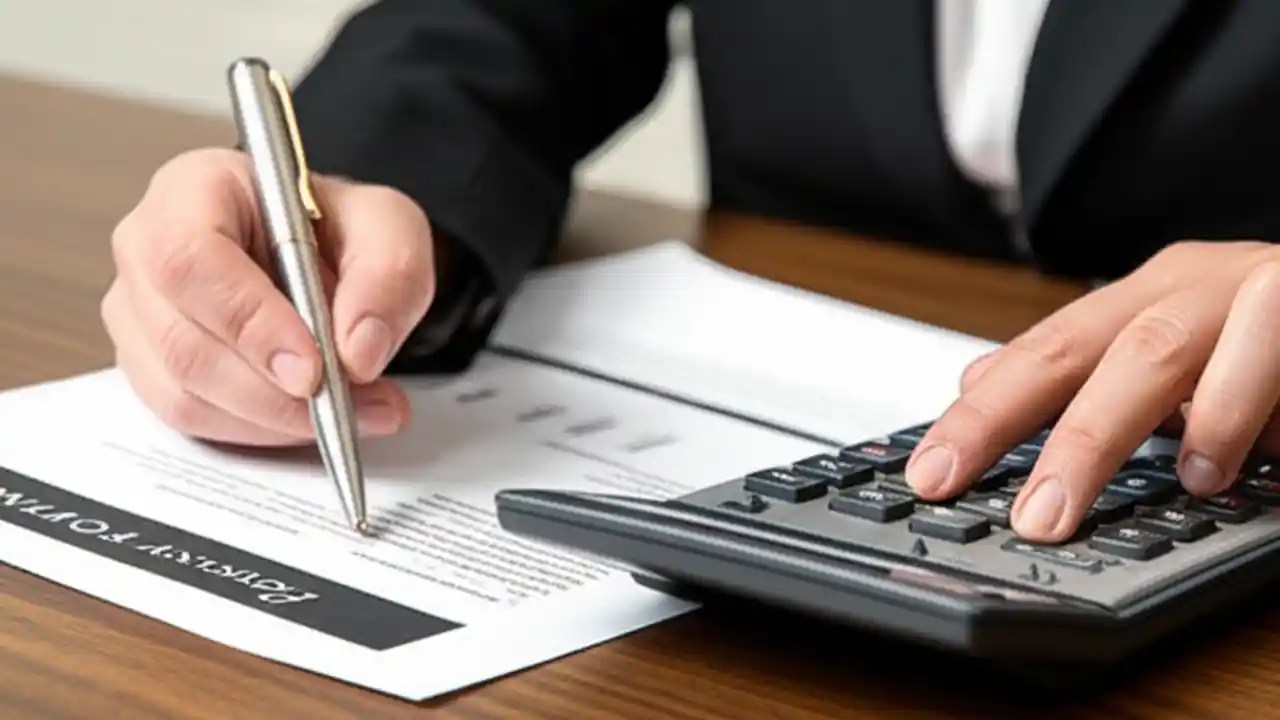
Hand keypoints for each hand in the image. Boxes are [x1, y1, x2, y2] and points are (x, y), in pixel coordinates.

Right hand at [102, 149, 435, 445]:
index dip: (250, 323)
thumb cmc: (340, 227)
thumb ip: (388, 276)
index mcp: (195, 188)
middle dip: (272, 392)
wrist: (325, 254)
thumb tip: (356, 354)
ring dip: (273, 419)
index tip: (312, 370)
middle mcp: (148, 247)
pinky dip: (257, 430)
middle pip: (183, 340)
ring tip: (352, 412)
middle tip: (349, 404)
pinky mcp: (150, 364)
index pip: (192, 258)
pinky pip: (191, 417)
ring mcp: (139, 311)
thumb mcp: (389, 227)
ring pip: (184, 391)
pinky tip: (311, 417)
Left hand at [905, 240, 1279, 541]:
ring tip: (1092, 499)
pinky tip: (1225, 466)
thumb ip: (1087, 371)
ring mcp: (1259, 288)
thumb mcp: (1174, 354)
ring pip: (1165, 349)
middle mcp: (1195, 284)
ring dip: (1121, 430)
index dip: (980, 411)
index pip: (1043, 351)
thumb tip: (977, 378)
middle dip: (1027, 425)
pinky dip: (1235, 410)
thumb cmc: (1276, 339)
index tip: (930, 473)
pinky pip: (1271, 346)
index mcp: (1147, 297)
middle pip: (1088, 347)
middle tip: (996, 500)